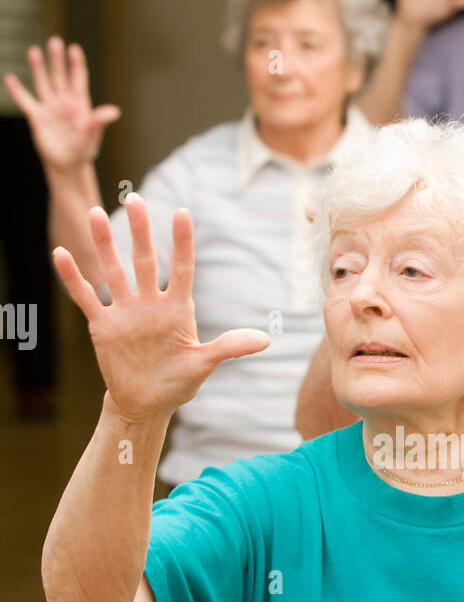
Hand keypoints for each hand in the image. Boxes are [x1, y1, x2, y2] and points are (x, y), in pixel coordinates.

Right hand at [3, 37, 119, 170]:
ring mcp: (49, 107)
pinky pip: (25, 101)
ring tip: (34, 51)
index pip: (78, 79)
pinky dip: (17, 91)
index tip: (74, 48)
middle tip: (55, 41)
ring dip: (38, 68)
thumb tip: (115, 111)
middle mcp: (64, 101)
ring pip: (43, 83)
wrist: (67, 164)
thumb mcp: (92, 135)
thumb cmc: (83, 149)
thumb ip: (99, 121)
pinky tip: (10, 78)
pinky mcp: (36, 117)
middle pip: (60, 76)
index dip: (76, 64)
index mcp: (80, 103)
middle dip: (57, 60)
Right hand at [52, 193, 269, 422]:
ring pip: (112, 271)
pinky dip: (72, 277)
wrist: (146, 403)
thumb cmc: (178, 382)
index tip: (183, 214)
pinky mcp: (102, 325)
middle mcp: (149, 303)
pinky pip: (85, 297)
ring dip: (103, 244)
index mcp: (177, 309)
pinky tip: (60, 253)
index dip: (181, 243)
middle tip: (135, 198)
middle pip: (144, 260)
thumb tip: (265, 340)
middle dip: (140, 231)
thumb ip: (229, 347)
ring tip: (96, 213)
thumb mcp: (204, 364)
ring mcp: (125, 312)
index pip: (181, 269)